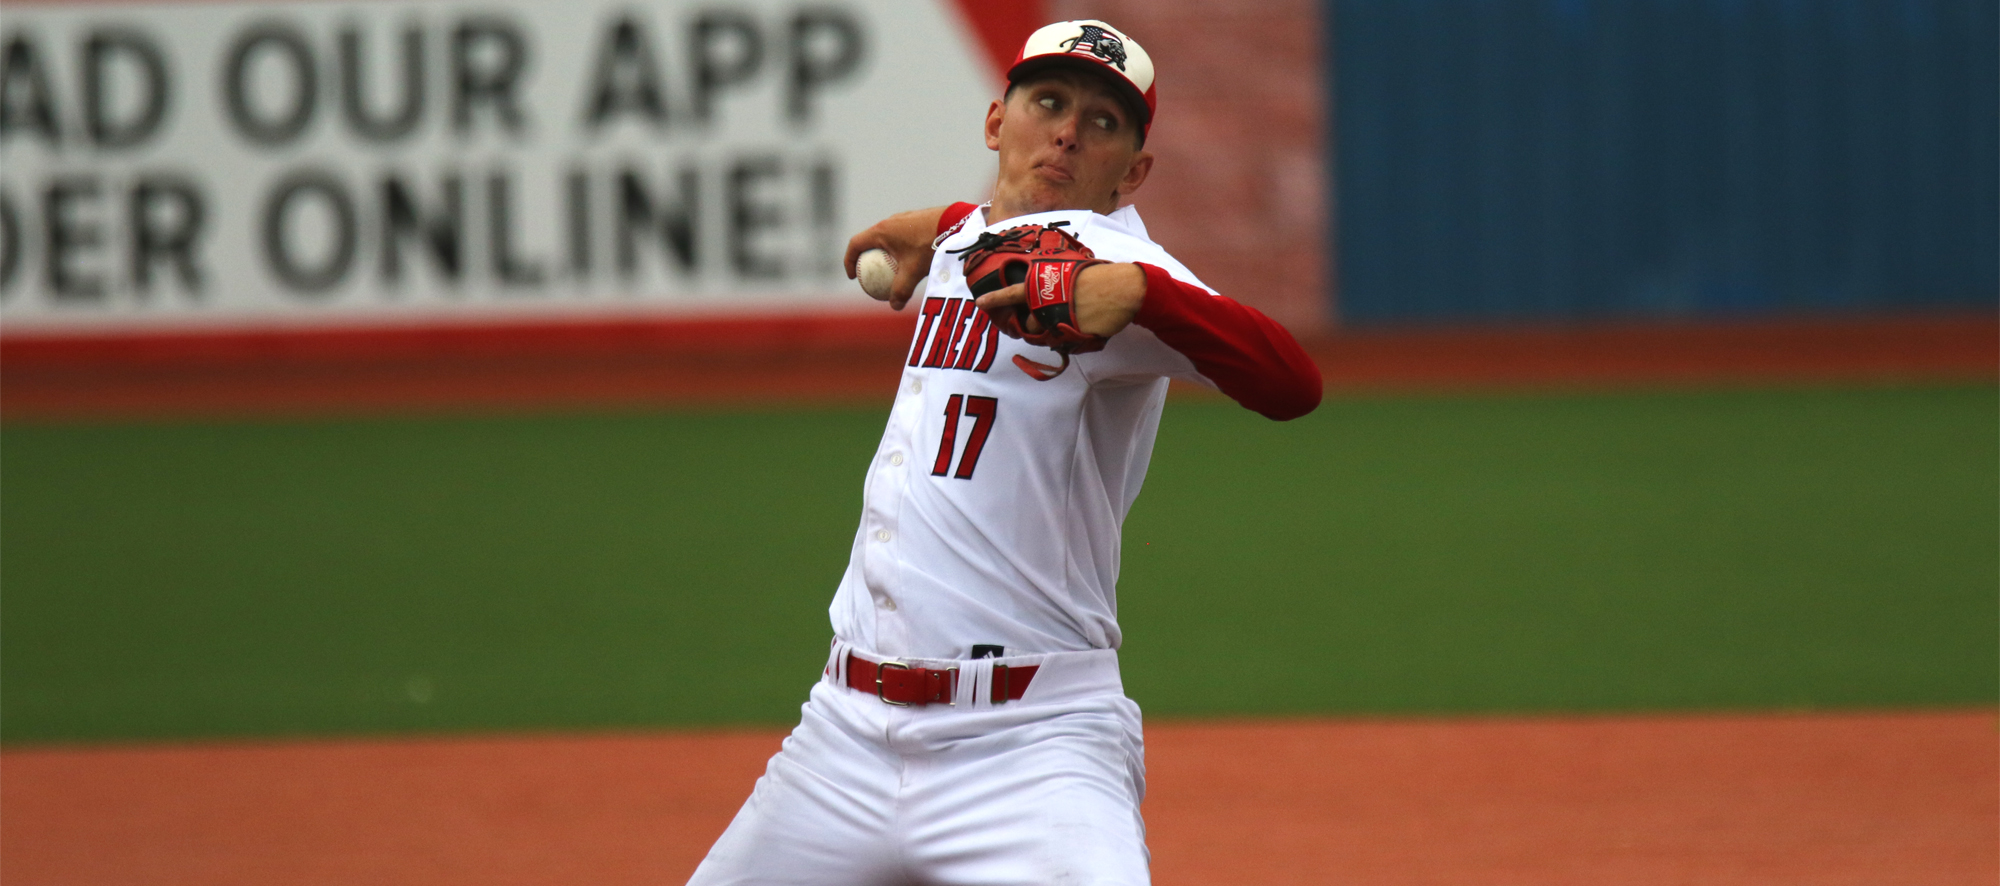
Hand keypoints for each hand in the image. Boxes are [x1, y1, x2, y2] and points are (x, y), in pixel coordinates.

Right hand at [844, 207, 946, 309]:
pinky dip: (898, 249)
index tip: (853, 276)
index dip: (849, 260)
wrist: (955, 224)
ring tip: (891, 270)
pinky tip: (912, 261)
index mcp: (881, 231)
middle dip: (865, 258)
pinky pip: (900, 236)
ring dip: (883, 253)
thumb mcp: (913, 271)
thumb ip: (901, 290)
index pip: (855, 244)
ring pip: (886, 238)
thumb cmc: (930, 245)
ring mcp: (903, 219)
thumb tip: (894, 306)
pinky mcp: (916, 220)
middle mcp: (889, 222)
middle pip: (869, 241)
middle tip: (869, 275)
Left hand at [972, 262, 1145, 337]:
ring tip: (1077, 318)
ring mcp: (1054, 319)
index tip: (980, 303)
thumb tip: (1044, 296)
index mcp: (1042, 283)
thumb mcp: (1071, 272)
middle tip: (1061, 314)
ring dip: (1056, 332)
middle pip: (1030, 324)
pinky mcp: (1068, 333)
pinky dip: (1071, 339)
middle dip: (1040, 325)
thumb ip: (1052, 285)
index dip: (995, 299)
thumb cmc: (1100, 277)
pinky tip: (1085, 326)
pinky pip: (1062, 344)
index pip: (1013, 293)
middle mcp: (1044, 302)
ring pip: (1045, 336)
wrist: (1121, 289)